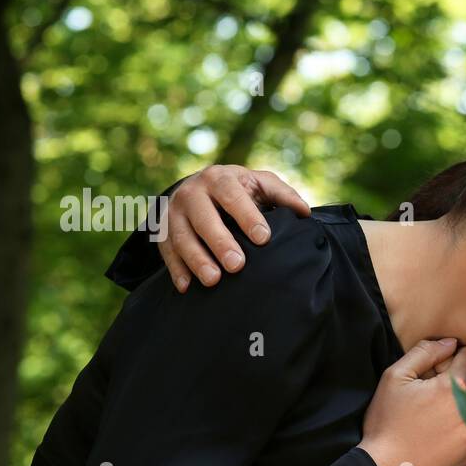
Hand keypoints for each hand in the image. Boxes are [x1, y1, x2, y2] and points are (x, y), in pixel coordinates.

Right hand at [157, 165, 310, 290]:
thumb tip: (304, 212)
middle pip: (203, 217)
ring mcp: (174, 212)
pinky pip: (165, 251)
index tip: (263, 238)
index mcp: (219, 178)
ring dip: (196, 259)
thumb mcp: (260, 184)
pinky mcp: (161, 231)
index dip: (247, 215)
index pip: (232, 194)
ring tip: (214, 280)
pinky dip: (176, 269)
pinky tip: (186, 287)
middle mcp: (192, 192)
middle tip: (237, 265)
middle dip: (219, 241)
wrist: (198, 189)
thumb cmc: (239, 190)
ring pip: (181, 236)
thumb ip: (282, 195)